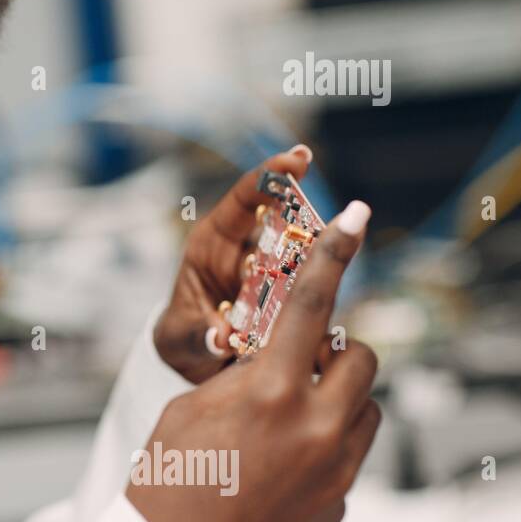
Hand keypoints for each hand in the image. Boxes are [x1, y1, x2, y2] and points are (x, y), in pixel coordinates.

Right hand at [127, 199, 378, 521]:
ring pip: (366, 406)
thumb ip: (240, 379)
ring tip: (287, 412)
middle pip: (358, 357)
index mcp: (268, 393)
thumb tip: (269, 363)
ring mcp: (334, 469)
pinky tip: (281, 459)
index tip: (354, 220)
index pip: (312, 305)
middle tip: (296, 358)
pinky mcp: (338, 503)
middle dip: (334, 348)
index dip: (334, 255)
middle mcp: (315, 426)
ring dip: (337, 394)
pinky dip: (326, 439)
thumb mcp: (189, 414)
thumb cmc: (164, 490)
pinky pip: (350, 451)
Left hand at [153, 145, 313, 383]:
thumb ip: (197, 336)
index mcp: (212, 245)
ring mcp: (273, 274)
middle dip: (307, 214)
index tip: (300, 159)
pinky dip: (323, 290)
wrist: (197, 361)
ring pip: (304, 254)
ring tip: (340, 253)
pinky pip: (311, 288)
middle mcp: (247, 252)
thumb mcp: (180, 339)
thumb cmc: (182, 338)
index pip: (244, 200)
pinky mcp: (292, 298)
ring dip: (321, 254)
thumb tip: (218, 339)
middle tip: (331, 215)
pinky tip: (334, 298)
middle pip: (283, 222)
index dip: (271, 176)